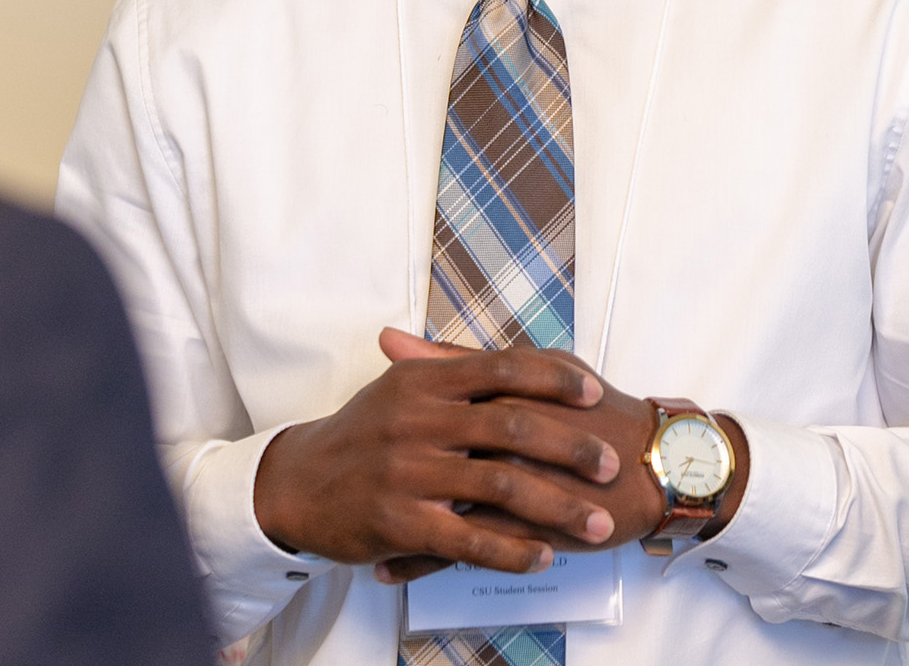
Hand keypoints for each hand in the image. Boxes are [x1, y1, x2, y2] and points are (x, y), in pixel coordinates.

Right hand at [252, 328, 622, 576]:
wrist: (298, 483)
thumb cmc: (361, 433)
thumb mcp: (401, 387)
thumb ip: (451, 366)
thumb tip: (510, 353)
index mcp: (424, 380)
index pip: (501, 367)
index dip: (552, 377)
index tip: (592, 391)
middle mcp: (419, 419)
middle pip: (511, 426)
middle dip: (570, 446)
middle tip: (610, 463)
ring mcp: (409, 471)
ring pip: (498, 486)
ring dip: (556, 505)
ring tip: (595, 521)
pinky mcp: (400, 522)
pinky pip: (468, 538)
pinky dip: (510, 548)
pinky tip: (542, 555)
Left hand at [375, 339, 749, 583]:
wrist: (653, 461)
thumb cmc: (591, 411)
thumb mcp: (529, 370)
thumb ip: (460, 358)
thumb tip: (393, 339)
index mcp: (500, 391)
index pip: (430, 401)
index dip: (387, 415)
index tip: (353, 424)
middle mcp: (504, 435)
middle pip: (432, 455)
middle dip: (385, 472)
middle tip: (347, 483)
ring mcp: (518, 483)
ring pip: (442, 505)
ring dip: (397, 523)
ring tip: (360, 534)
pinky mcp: (531, 528)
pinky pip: (468, 549)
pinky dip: (425, 560)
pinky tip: (391, 567)